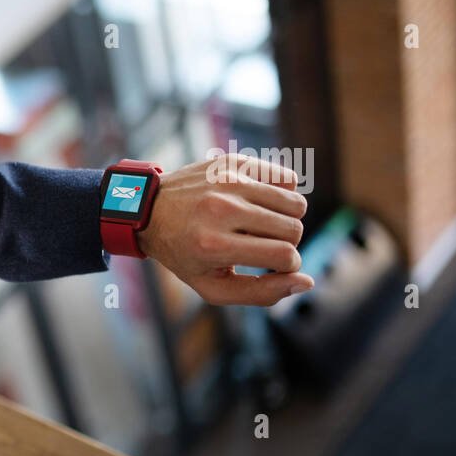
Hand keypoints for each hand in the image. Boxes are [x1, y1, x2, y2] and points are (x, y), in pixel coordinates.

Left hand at [135, 154, 313, 306]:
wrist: (148, 210)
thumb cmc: (184, 254)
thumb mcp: (212, 286)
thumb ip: (260, 292)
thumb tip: (306, 282)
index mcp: (214, 245)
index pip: (284, 255)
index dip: (288, 265)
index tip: (275, 266)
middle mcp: (221, 209)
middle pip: (293, 228)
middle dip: (287, 243)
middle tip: (264, 245)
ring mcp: (228, 181)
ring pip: (295, 203)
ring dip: (287, 219)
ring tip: (263, 226)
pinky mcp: (233, 163)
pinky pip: (287, 179)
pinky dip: (282, 194)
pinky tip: (259, 204)